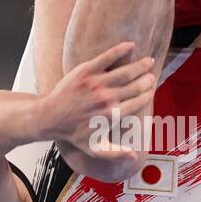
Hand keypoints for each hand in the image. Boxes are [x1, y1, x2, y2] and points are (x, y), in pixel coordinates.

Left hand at [43, 41, 155, 162]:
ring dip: (140, 66)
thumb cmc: (72, 133)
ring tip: (148, 61)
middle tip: (151, 75)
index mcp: (112, 115)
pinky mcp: (86, 71)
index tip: (151, 90)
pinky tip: (130, 45)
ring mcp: (96, 83)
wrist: (49, 117)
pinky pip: (107, 58)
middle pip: (135, 86)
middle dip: (146, 80)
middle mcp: (106, 98)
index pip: (137, 101)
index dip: (147, 94)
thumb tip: (134, 156)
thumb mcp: (94, 149)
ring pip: (125, 71)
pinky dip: (120, 50)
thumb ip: (115, 153)